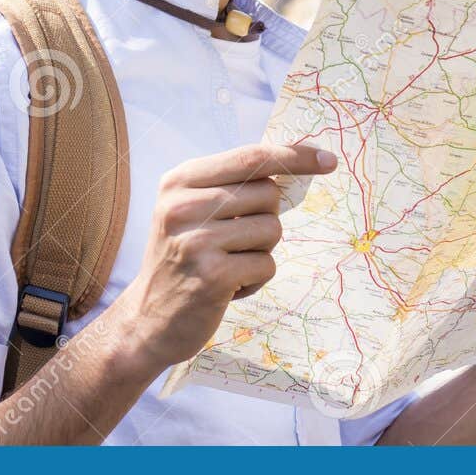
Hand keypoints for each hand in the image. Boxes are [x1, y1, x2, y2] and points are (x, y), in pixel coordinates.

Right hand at [113, 141, 337, 370]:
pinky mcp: (212, 277)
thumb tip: (295, 165)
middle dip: (266, 218)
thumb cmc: (181, 259)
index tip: (328, 160)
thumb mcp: (191, 210)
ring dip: (261, 251)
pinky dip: (257, 278)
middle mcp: (183, 206)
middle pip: (267, 194)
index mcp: (179, 180)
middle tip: (236, 241)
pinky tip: (229, 287)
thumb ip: (231, 185)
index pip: (250, 157)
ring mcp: (196, 241)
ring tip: (229, 264)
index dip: (294, 156)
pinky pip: (267, 264)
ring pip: (272, 229)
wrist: (147, 319)